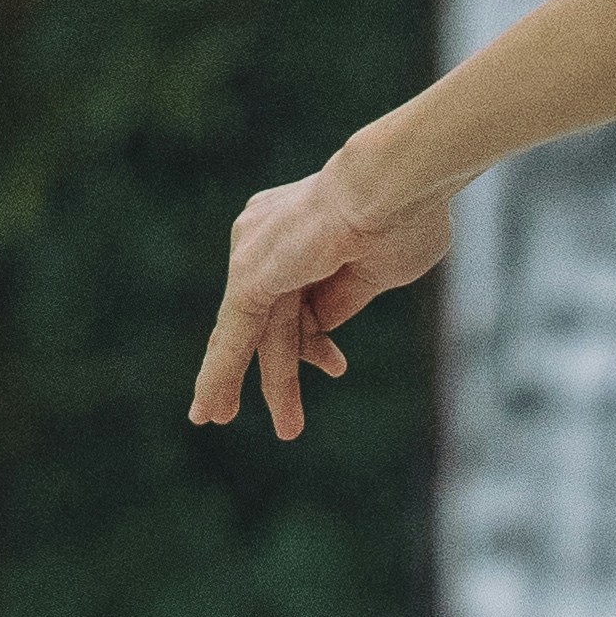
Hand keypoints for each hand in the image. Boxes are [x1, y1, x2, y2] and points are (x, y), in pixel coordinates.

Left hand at [190, 163, 452, 439]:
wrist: (395, 185)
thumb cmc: (405, 217)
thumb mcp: (377, 272)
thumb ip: (344, 299)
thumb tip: (319, 333)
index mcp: (294, 229)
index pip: (293, 299)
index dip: (313, 341)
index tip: (337, 368)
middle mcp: (262, 235)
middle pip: (263, 318)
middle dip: (258, 364)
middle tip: (227, 410)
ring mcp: (252, 252)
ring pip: (254, 334)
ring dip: (259, 385)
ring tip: (264, 430)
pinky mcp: (251, 276)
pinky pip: (234, 335)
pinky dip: (221, 372)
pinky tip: (210, 407)